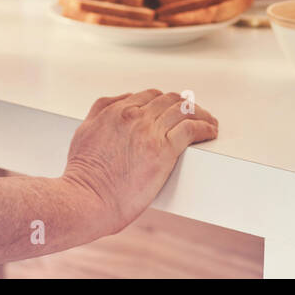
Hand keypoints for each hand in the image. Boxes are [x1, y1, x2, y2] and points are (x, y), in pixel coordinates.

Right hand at [62, 89, 218, 236]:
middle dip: (185, 105)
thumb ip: (101, 111)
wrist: (86, 198)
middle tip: (196, 114)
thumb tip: (120, 102)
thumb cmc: (83, 175)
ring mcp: (149, 131)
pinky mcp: (163, 150)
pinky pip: (191, 128)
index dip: (165, 101)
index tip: (174, 109)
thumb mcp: (84, 130)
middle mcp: (134, 116)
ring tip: (209, 122)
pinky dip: (206, 127)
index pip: (150, 95)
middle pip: (170, 100)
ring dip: (200, 114)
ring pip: (184, 110)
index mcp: (116, 110)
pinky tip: (211, 131)